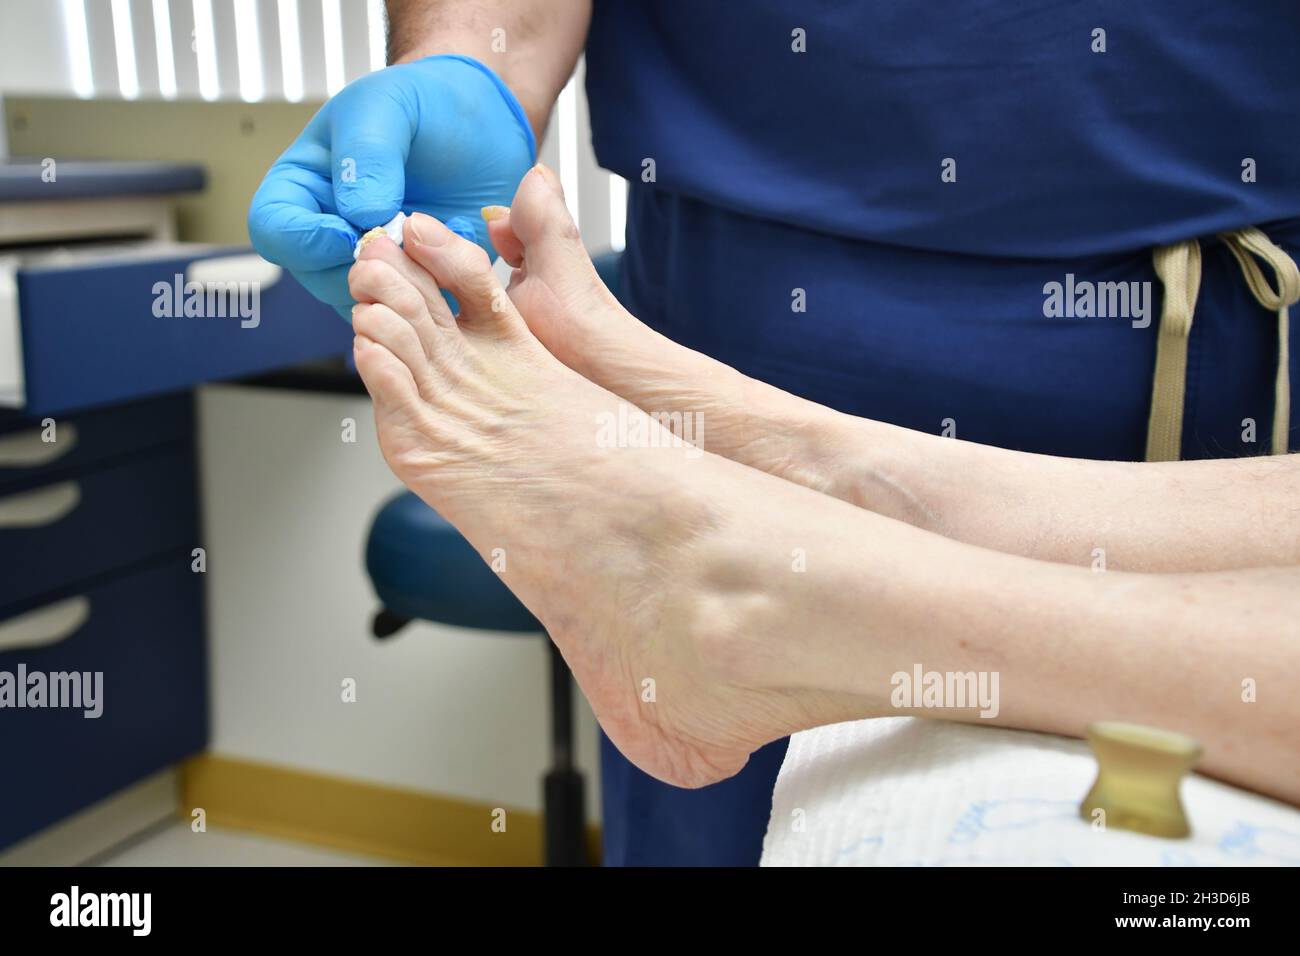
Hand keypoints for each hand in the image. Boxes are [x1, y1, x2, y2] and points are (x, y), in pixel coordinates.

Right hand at [248, 54, 535, 316]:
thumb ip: (368, 151)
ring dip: (407, 283)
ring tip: (443, 240)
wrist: (484, 127)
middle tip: (411, 238)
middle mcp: (330, 233)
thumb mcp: (390, 106)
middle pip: (320, 278)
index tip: (349, 232)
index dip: (305, 240)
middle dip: (367, 266)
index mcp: (303, 186)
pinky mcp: (416, 285)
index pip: (274, 230)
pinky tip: (461, 256)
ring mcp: (374, 264)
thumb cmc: (425, 106)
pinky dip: (440, 292)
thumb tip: (360, 215)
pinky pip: (417, 310)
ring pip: (370, 302)